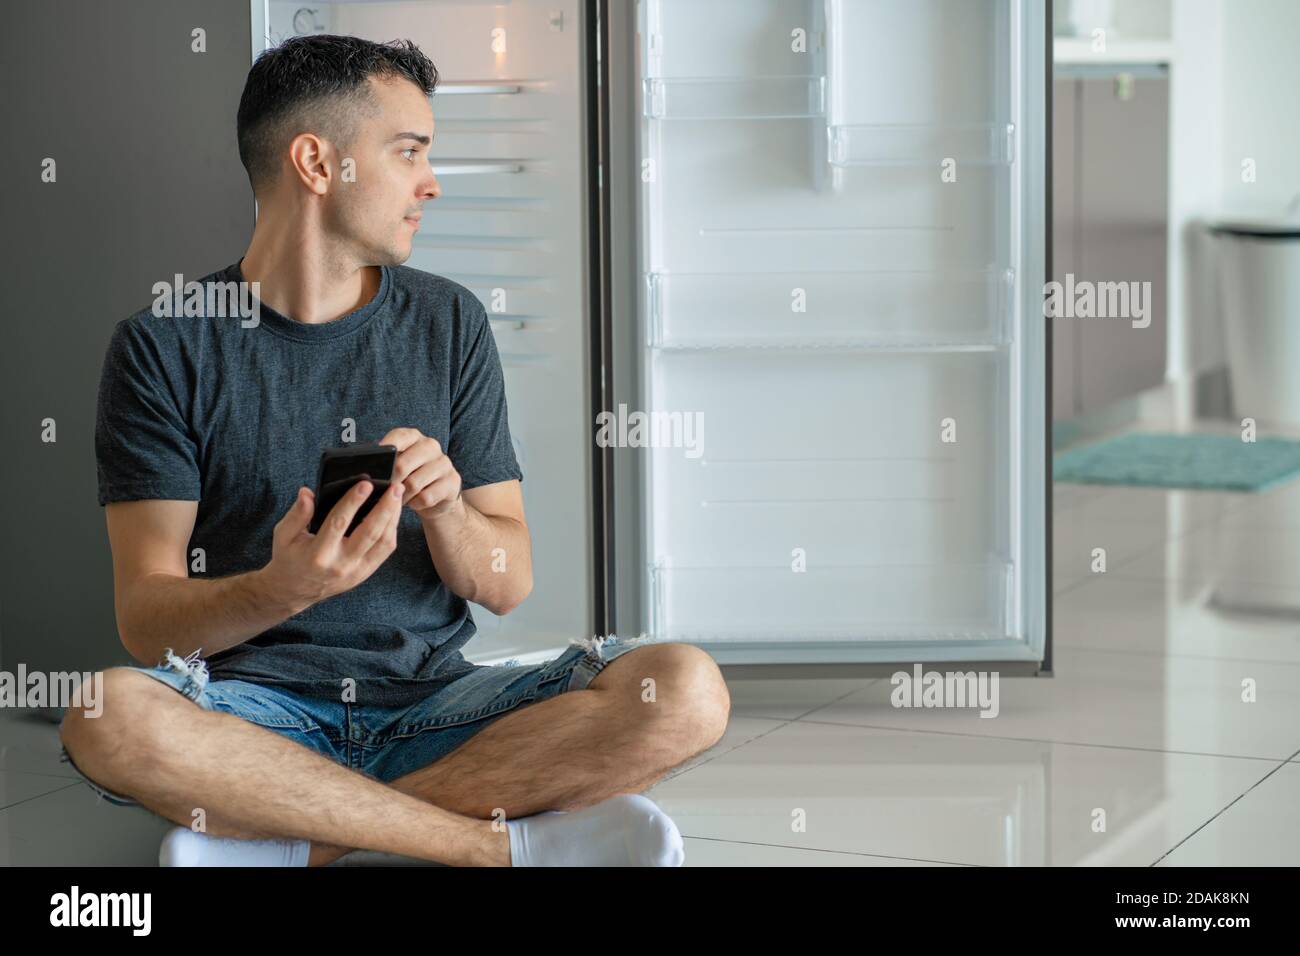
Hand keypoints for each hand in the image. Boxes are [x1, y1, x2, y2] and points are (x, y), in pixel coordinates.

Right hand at [262, 478, 404, 610]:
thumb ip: (296, 514)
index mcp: (318, 553)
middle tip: (395, 487)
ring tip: (398, 496)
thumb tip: (307, 492)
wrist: (294, 591)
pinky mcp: (364, 574)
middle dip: (385, 508)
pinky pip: (385, 551)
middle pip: (369, 533)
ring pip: (382, 542)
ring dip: (393, 517)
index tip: (365, 483)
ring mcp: (356, 571)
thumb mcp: (283, 535)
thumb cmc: (289, 558)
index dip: (353, 502)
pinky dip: (392, 531)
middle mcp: (340, 564)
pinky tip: (393, 514)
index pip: (338, 523)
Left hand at [377, 426, 462, 519]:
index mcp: (414, 437)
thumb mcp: (397, 465)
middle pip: (402, 465)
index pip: (399, 437)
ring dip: (402, 496)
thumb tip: (364, 466)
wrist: (439, 496)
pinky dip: (416, 504)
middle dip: (390, 482)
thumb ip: (384, 461)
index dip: (385, 450)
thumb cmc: (410, 478)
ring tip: (399, 498)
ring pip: (414, 484)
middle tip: (385, 491)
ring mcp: (444, 463)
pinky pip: (426, 497)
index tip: (373, 463)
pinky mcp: (453, 481)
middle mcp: (431, 446)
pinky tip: (415, 502)